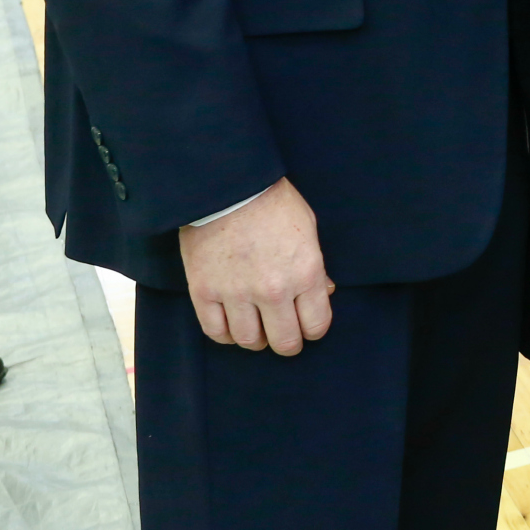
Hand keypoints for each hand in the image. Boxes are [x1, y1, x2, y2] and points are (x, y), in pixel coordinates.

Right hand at [176, 178, 333, 353]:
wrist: (226, 187)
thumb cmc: (273, 203)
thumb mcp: (308, 229)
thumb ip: (315, 266)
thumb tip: (325, 291)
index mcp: (305, 273)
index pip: (315, 325)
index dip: (313, 330)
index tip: (308, 326)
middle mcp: (273, 290)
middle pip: (284, 341)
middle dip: (288, 342)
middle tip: (284, 335)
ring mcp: (236, 294)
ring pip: (249, 341)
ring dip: (256, 339)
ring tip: (257, 329)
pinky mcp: (204, 292)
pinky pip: (216, 332)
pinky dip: (225, 334)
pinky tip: (232, 325)